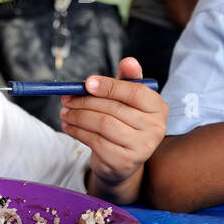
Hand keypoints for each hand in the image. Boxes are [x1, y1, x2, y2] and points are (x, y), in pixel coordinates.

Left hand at [59, 57, 166, 186]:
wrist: (122, 161)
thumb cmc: (124, 123)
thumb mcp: (127, 100)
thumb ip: (127, 80)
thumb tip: (129, 61)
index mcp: (159, 108)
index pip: (135, 92)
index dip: (109, 86)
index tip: (87, 83)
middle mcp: (156, 128)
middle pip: (114, 108)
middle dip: (85, 101)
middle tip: (67, 98)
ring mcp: (141, 147)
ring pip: (102, 124)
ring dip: (78, 116)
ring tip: (65, 112)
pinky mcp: (124, 162)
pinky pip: (95, 141)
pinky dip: (77, 131)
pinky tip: (69, 126)